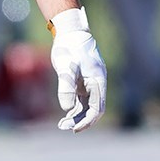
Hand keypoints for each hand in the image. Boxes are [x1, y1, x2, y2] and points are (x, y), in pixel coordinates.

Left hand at [49, 7, 106, 132]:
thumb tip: (67, 108)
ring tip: (62, 125)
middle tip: (64, 127)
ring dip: (77, 117)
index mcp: (97, 81)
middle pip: (93, 110)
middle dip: (81, 121)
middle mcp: (96, 84)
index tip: (75, 128)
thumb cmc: (69, 48)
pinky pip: (81, 101)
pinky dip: (75, 109)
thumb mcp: (66, 67)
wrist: (70, 32)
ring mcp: (90, 83)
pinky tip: (66, 115)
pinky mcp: (82, 82)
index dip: (87, 120)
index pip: (97, 108)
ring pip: (87, 106)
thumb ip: (66, 87)